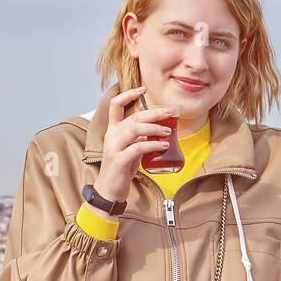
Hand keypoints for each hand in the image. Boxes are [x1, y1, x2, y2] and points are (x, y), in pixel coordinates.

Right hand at [97, 86, 177, 202]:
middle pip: (134, 116)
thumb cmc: (121, 170)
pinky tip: (164, 145)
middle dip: (154, 112)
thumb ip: (139, 138)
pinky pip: (138, 147)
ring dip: (154, 128)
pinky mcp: (119, 160)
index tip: (143, 89)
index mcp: (113, 130)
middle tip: (171, 111)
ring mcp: (114, 147)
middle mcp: (112, 135)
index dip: (128, 94)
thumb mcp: (130, 150)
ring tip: (168, 130)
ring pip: (135, 129)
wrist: (109, 191)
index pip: (116, 105)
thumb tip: (157, 129)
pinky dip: (153, 144)